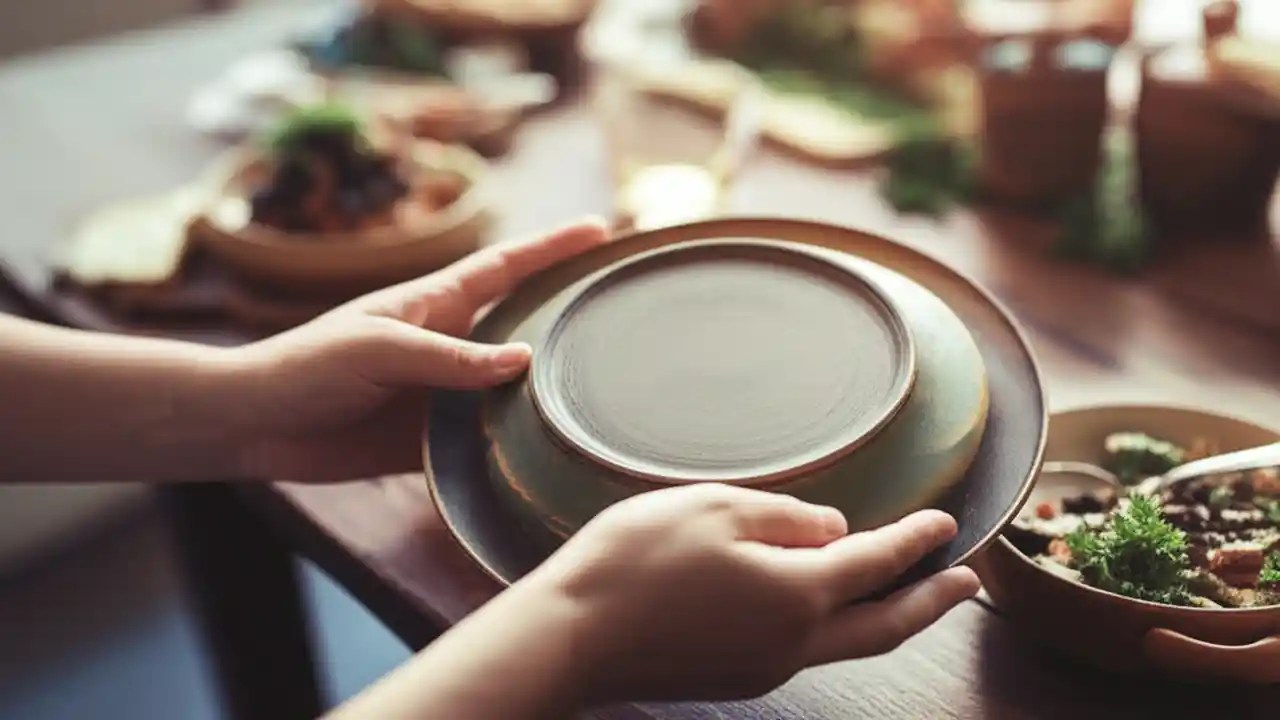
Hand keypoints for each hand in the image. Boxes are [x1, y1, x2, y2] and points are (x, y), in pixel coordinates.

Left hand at [225, 218, 608, 481]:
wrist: (254, 425)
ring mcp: (442, 392)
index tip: (602, 229)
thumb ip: (450, 356)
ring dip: (549, 387)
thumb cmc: (307, 365)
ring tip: (607, 387)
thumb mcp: (380, 350)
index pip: (506, 267)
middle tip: (623, 308)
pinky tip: (551, 452)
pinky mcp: (430, 439)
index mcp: (434, 303)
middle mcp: (448, 343)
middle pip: (521, 323)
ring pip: (510, 386)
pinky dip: (515, 443)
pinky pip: (484, 439)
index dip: (553, 247)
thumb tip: (524, 359)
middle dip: (568, 312)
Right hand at [526, 483, 979, 702]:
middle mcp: (794, 642)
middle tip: (967, 582)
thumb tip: (835, 530)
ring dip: (888, 616)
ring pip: (849, 644)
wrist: (571, 635)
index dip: (916, 540)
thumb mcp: (714, 509)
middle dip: (932, 601)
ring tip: (908, 591)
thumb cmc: (635, 561)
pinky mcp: (735, 678)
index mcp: (797, 593)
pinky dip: (836, 625)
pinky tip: (823, 603)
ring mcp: (765, 668)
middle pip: (886, 625)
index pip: (876, 562)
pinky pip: (805, 649)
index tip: (946, 523)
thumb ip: (786, 517)